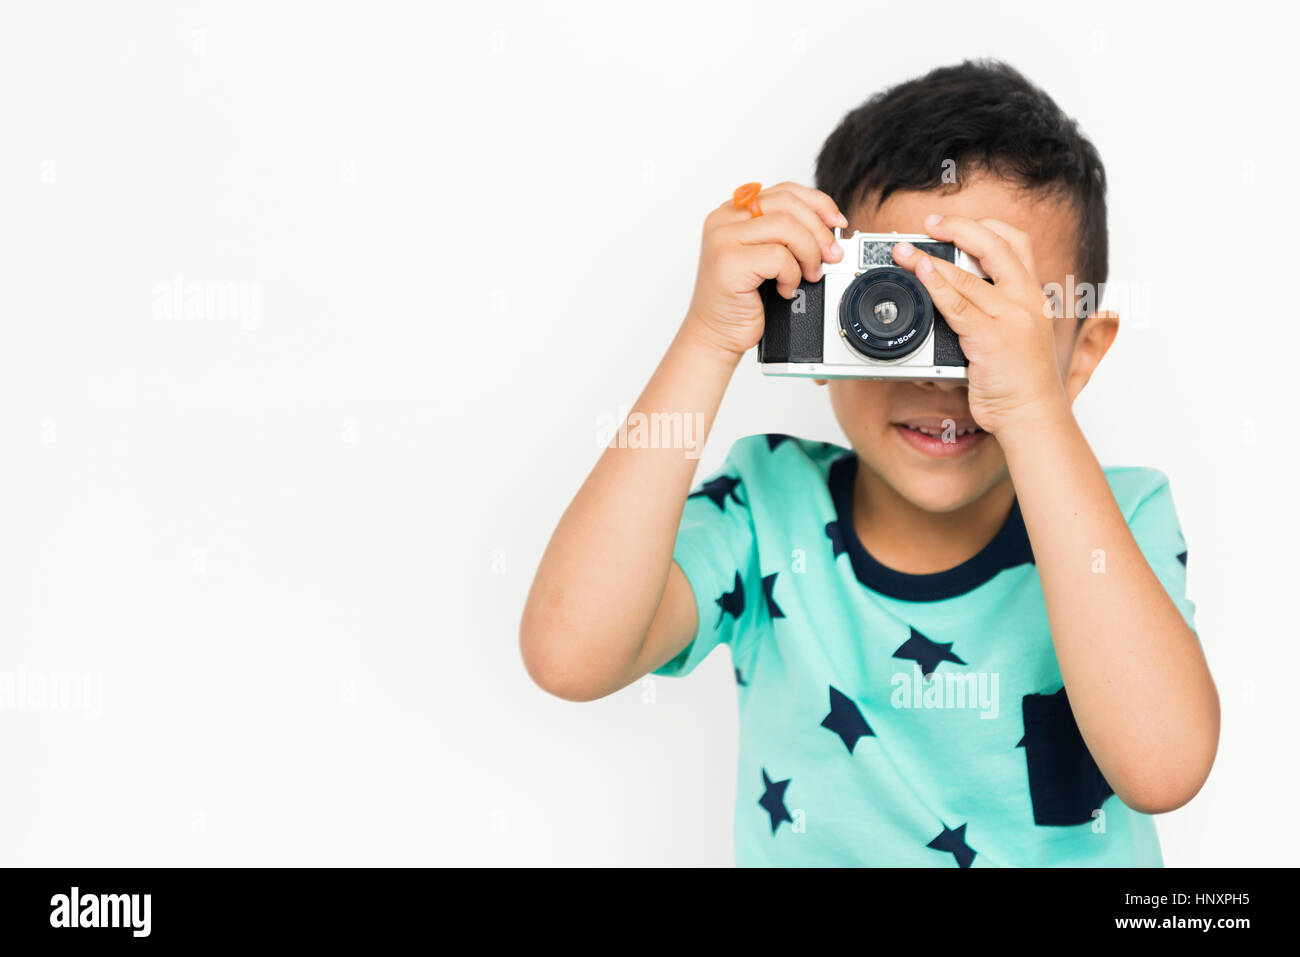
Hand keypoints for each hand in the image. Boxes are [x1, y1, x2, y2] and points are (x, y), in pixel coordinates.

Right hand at [683, 182, 846, 356]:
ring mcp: (723, 239)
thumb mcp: (767, 256)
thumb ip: (786, 234)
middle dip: (819, 231)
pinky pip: (778, 257)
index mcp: (733, 212)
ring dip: (809, 253)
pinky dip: (791, 275)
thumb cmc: (741, 300)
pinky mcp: (728, 262)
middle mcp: (724, 220)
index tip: (837, 222)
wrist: (716, 334)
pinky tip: (785, 288)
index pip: (784, 191)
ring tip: (809, 275)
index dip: (818, 203)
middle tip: (831, 256)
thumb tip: (829, 228)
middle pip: (788, 205)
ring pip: (786, 227)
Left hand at [891, 215, 1071, 436]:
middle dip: (958, 227)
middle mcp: (1026, 299)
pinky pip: (957, 305)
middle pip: (995, 245)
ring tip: (904, 251)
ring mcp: (1011, 317)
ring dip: (930, 258)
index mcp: (1033, 295)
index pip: (1015, 242)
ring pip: (967, 275)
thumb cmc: (1021, 381)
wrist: (1032, 414)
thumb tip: (956, 290)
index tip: (955, 223)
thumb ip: (997, 310)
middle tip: (929, 223)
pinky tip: (919, 275)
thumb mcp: (1018, 334)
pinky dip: (935, 285)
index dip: (984, 225)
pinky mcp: (991, 338)